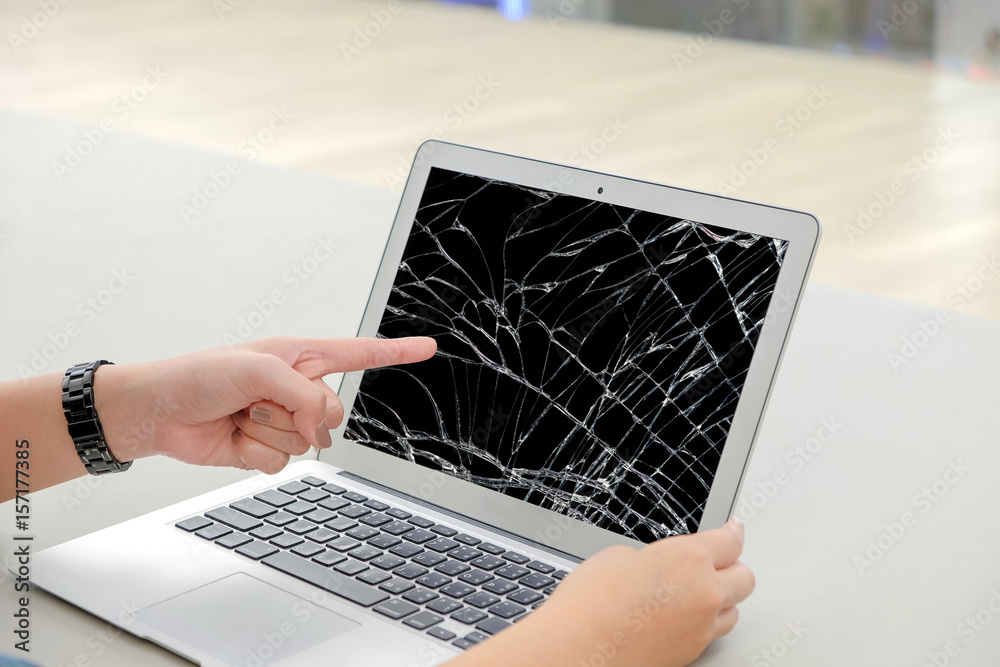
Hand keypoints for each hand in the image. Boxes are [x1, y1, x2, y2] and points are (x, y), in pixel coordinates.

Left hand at [93, 336, 435, 472]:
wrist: (158, 414)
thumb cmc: (199, 376)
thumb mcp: (258, 369)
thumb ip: (302, 394)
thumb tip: (320, 429)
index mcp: (300, 356)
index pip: (360, 353)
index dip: (397, 352)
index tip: (429, 347)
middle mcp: (296, 387)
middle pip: (334, 411)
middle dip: (301, 412)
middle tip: (261, 402)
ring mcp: (282, 419)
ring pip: (308, 441)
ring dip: (270, 432)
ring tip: (240, 416)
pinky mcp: (265, 448)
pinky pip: (283, 461)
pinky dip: (257, 453)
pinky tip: (234, 437)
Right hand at [449, 518, 753, 666]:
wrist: (577, 649)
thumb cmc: (590, 603)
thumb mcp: (619, 556)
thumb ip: (654, 557)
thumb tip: (661, 565)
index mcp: (688, 558)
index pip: (730, 541)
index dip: (732, 532)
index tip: (732, 530)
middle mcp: (704, 594)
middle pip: (745, 577)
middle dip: (732, 567)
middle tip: (717, 563)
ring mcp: (701, 628)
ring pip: (733, 611)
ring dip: (721, 599)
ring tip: (695, 594)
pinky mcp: (691, 653)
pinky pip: (712, 634)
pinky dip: (703, 624)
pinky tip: (679, 618)